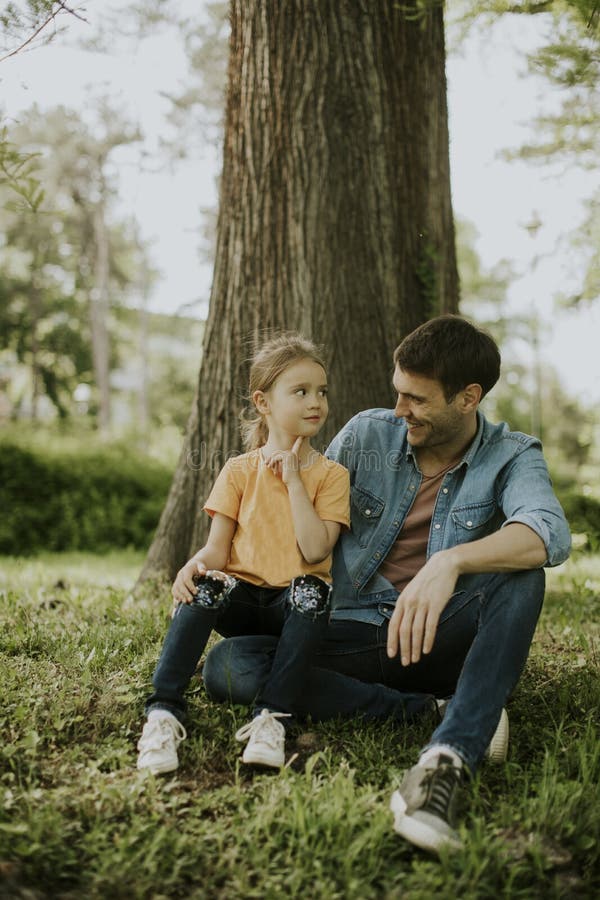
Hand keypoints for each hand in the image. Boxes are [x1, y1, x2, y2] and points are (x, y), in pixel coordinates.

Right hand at [171, 558, 207, 605]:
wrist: (192, 566)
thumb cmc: (198, 567)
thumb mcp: (201, 565)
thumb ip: (202, 568)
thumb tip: (203, 572)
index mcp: (186, 570)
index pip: (186, 579)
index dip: (190, 586)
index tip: (196, 593)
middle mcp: (180, 576)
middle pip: (180, 585)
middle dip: (184, 593)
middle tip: (190, 600)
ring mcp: (177, 581)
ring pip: (175, 589)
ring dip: (179, 596)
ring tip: (185, 603)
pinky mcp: (176, 585)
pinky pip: (174, 592)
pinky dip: (175, 598)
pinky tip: (177, 605)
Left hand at [264, 436, 302, 483]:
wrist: (293, 483)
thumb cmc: (289, 478)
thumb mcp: (284, 469)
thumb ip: (281, 462)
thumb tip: (269, 461)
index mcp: (295, 456)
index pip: (297, 446)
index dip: (300, 441)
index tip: (303, 436)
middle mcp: (294, 454)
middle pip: (279, 452)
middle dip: (272, 458)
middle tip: (266, 464)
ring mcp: (291, 455)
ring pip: (277, 454)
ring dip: (271, 460)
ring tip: (268, 466)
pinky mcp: (287, 457)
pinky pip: (276, 457)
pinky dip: (272, 462)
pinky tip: (271, 467)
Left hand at [386, 551, 458, 665]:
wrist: (443, 566)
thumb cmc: (427, 581)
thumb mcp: (411, 592)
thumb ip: (406, 607)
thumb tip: (402, 626)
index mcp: (402, 601)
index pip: (393, 625)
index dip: (392, 641)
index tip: (392, 655)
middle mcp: (410, 603)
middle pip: (404, 631)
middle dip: (403, 649)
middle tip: (405, 663)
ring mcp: (422, 604)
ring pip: (416, 631)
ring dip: (415, 648)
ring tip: (416, 659)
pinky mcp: (435, 605)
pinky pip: (430, 626)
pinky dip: (428, 640)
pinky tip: (427, 650)